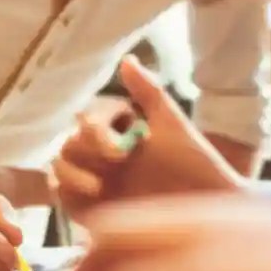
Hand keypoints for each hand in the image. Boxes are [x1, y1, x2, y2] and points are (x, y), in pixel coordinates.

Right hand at [51, 56, 241, 219]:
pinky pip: (64, 200)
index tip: (122, 139)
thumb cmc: (196, 163)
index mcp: (122, 133)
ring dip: (72, 172)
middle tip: (120, 157)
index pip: (88, 121)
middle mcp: (104, 157)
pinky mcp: (93, 211)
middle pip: (70, 144)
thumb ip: (149, 93)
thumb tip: (127, 60)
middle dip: (88, 148)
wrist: (210, 205)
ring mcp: (97, 183)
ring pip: (61, 169)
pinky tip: (92, 195)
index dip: (97, 126)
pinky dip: (68, 195)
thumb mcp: (173, 124)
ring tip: (99, 184)